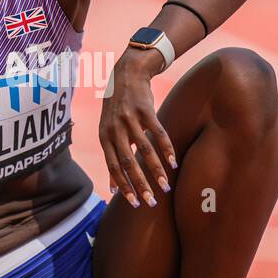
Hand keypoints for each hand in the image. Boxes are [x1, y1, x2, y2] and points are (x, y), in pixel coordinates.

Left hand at [99, 52, 175, 207]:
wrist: (127, 74)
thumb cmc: (118, 108)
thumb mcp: (108, 131)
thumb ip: (111, 158)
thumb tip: (113, 189)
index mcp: (104, 137)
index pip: (113, 167)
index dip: (123, 186)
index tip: (134, 203)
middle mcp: (115, 129)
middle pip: (127, 162)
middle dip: (140, 184)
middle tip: (151, 202)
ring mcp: (129, 119)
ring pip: (144, 150)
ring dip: (156, 171)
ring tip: (165, 186)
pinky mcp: (145, 110)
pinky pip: (158, 134)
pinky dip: (166, 149)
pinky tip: (173, 163)